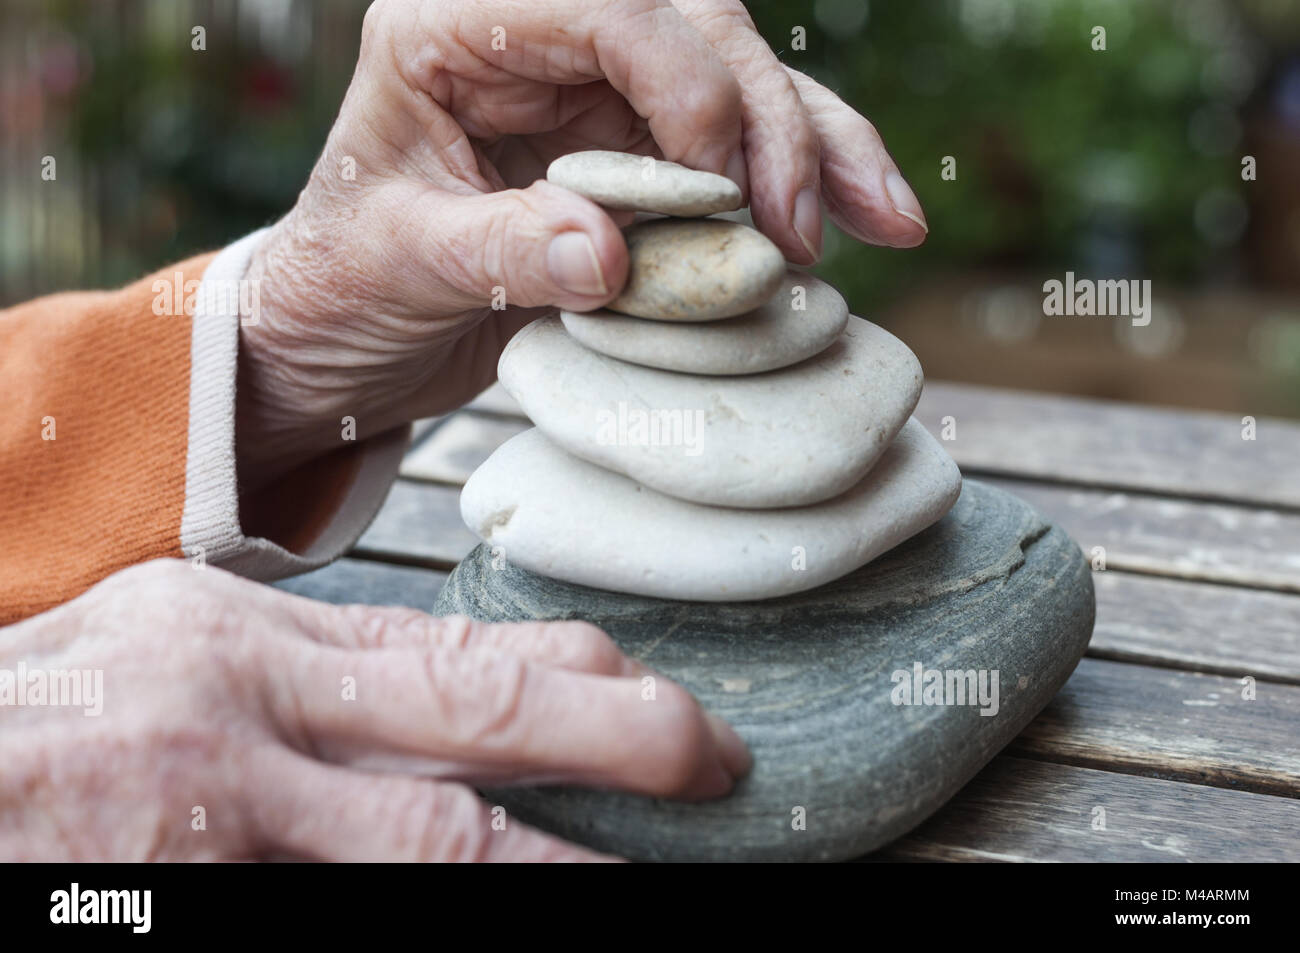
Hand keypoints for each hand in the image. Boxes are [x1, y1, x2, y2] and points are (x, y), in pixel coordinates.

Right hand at [0, 560, 748, 860]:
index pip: (452, 646)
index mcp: (251, 639)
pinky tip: (505, 904)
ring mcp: (224, 825)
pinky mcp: (193, 898)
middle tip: (716, 760)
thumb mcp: (179, 645)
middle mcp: (250, 720)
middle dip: (614, 742)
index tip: (660, 690)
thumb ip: (308, 668)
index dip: (577, 674)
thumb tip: (442, 683)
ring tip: (642, 880)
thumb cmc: (49, 713)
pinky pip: (349, 916)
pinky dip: (435, 911)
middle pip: (472, 724)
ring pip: (432, 849)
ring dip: (551, 868)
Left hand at [237, 0, 927, 485]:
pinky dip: (806, 188)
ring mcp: (596, 96)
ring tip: (889, 220)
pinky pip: (739, 156)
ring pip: (742, 86)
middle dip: (769, 125)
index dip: (687, 88)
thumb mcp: (398, 266)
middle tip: (797, 230)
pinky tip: (875, 221)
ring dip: (822, 149)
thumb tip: (611, 254)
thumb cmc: (340, 288)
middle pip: (697, 35)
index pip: (610, 7)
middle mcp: (542, 41)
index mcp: (459, 24)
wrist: (341, 338)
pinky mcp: (635, 156)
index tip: (722, 192)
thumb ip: (501, 251)